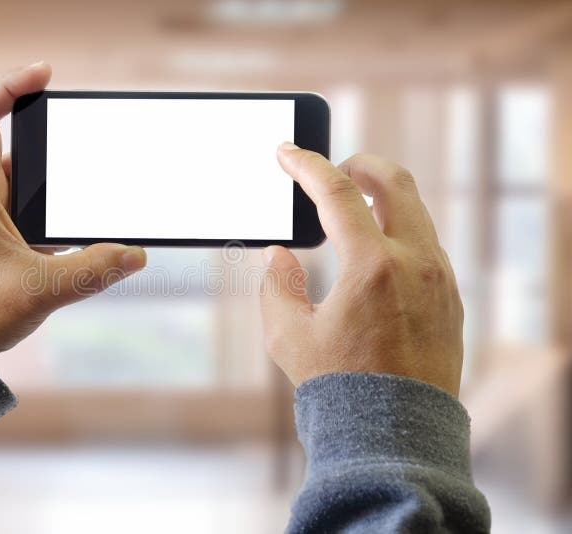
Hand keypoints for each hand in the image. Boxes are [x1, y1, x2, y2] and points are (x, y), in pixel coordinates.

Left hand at [0, 62, 146, 359]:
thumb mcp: (39, 289)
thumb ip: (93, 270)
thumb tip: (136, 254)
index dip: (11, 86)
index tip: (46, 76)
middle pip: (21, 151)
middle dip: (59, 149)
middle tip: (95, 148)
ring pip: (32, 187)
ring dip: (62, 190)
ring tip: (97, 198)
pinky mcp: (0, 240)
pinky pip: (34, 215)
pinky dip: (59, 217)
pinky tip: (85, 236)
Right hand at [261, 143, 462, 395]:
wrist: (395, 434)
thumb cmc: (339, 387)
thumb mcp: (288, 335)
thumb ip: (277, 284)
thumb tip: (280, 256)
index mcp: (372, 266)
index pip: (337, 193)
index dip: (307, 165)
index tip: (287, 152)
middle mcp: (415, 263)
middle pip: (395, 182)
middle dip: (360, 163)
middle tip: (334, 168)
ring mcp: (439, 279)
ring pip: (415, 212)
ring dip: (382, 199)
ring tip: (352, 208)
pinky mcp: (450, 298)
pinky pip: (425, 245)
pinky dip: (398, 231)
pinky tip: (375, 251)